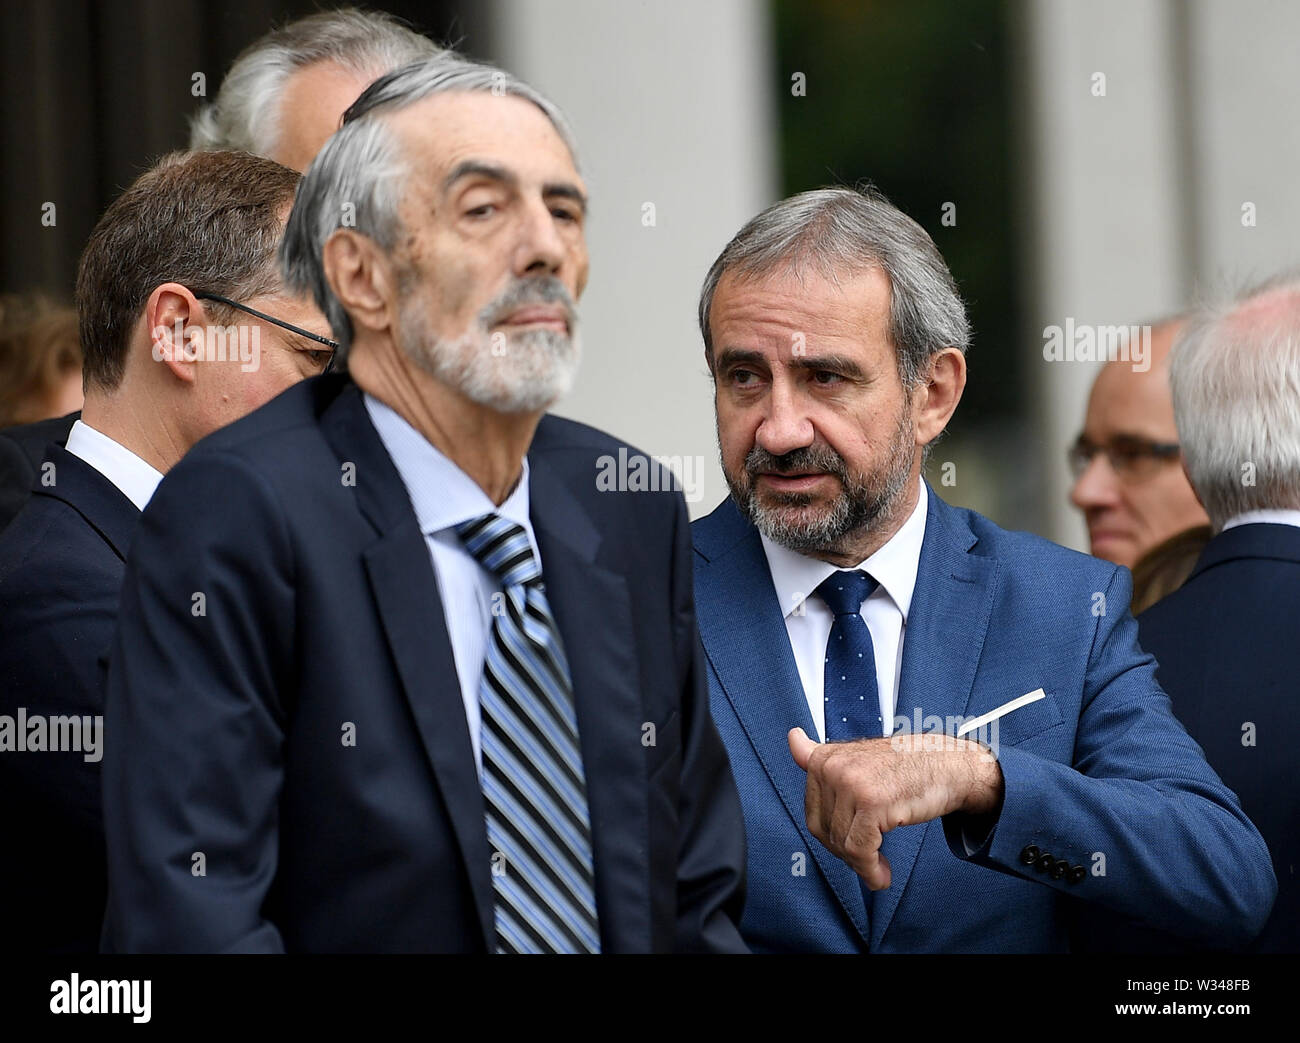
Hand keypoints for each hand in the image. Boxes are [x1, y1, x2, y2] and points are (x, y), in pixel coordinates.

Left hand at [788, 727, 1003, 888]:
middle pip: (824, 832)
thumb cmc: (906, 765)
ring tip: (878, 869)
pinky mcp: (871, 802)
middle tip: (869, 860)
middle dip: (846, 853)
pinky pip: (860, 850)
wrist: (948, 764)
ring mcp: (851, 783)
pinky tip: (882, 876)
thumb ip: (820, 755)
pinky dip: (870, 870)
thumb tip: (792, 738)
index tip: (852, 847)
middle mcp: (833, 767)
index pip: (813, 815)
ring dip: (861, 865)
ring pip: (842, 844)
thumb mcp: (856, 756)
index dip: (834, 838)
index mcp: (825, 758)